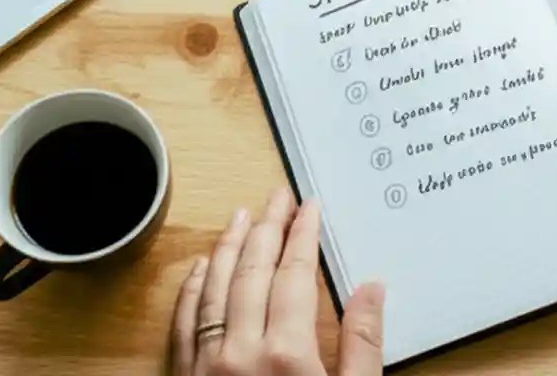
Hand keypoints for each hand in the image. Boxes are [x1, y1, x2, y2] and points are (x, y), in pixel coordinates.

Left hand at [171, 188, 384, 375]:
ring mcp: (207, 364)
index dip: (304, 235)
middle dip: (268, 228)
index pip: (296, 275)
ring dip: (229, 247)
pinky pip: (184, 323)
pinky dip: (191, 290)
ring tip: (242, 216)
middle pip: (253, 272)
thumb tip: (372, 289)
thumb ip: (363, 346)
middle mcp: (242, 351)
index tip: (309, 206)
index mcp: (288, 353)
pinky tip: (200, 266)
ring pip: (214, 289)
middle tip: (278, 197)